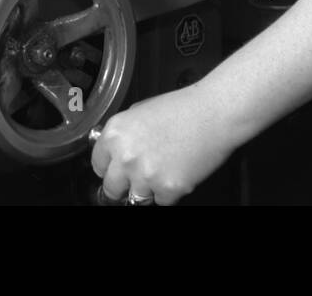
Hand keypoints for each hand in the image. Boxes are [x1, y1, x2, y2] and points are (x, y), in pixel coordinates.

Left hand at [91, 82, 241, 204]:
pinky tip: (178, 171)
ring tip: (163, 170)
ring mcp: (146, 175)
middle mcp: (125, 156)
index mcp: (114, 133)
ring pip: (136, 198)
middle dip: (123, 185)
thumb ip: (122, 134)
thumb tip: (112, 151)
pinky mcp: (168, 189)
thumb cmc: (180, 109)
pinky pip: (162, 201)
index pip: (98, 165)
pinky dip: (169, 192)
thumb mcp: (139, 112)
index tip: (116, 169)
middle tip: (138, 178)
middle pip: (111, 189)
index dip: (109, 167)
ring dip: (147, 189)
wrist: (213, 113)